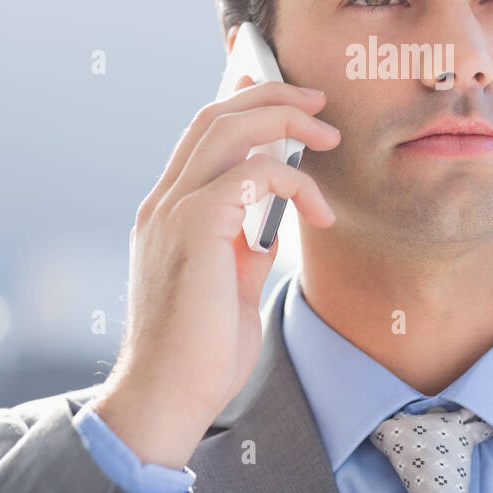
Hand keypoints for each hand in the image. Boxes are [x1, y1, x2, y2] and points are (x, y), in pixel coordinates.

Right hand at [91, 75, 339, 469]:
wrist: (167, 399)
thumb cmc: (199, 354)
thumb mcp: (230, 285)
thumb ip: (244, 244)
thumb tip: (275, 218)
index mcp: (168, 212)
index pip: (202, 134)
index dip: (242, 102)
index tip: (284, 93)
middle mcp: (164, 203)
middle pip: (214, 116)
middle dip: (271, 95)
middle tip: (319, 101)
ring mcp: (172, 212)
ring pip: (229, 129)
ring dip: (285, 120)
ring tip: (328, 134)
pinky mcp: (194, 228)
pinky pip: (252, 174)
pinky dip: (294, 180)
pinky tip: (318, 212)